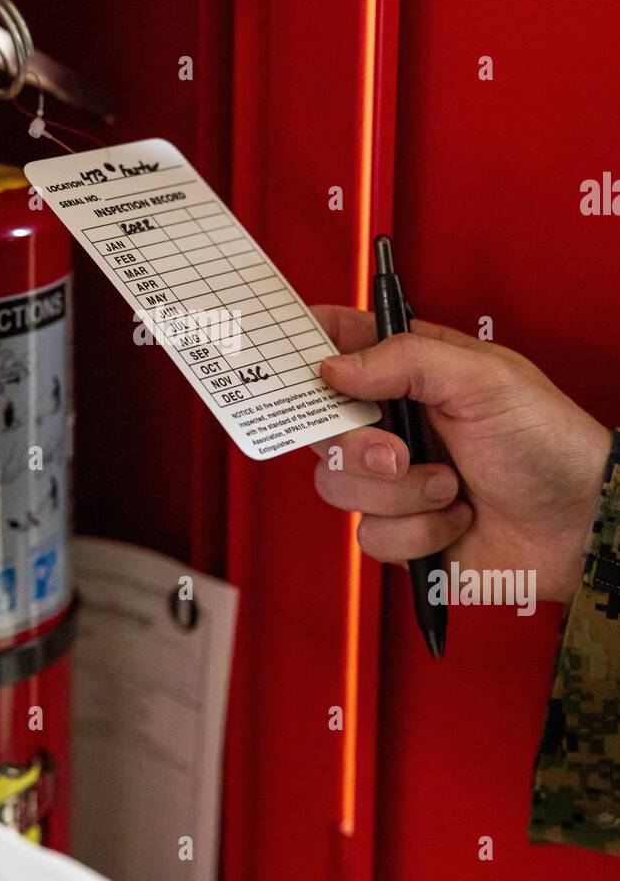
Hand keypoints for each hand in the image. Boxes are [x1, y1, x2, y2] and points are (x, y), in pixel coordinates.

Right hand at [312, 306, 611, 604]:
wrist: (579, 526)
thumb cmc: (548, 442)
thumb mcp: (483, 379)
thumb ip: (406, 359)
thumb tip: (334, 367)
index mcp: (409, 372)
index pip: (339, 344)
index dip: (307, 350)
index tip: (300, 363)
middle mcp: (393, 424)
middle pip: (320, 426)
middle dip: (356, 447)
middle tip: (398, 453)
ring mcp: (393, 480)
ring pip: (338, 484)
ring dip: (401, 493)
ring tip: (450, 485)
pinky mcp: (401, 530)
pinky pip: (371, 535)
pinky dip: (419, 531)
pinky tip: (456, 518)